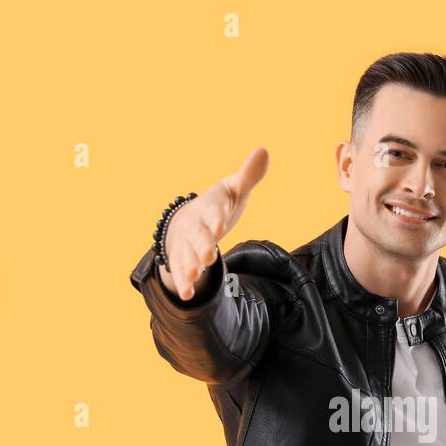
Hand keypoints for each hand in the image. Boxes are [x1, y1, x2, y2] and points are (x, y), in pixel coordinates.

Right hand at [164, 146, 269, 300]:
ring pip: (186, 255)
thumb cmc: (218, 206)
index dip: (215, 216)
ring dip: (189, 265)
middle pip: (197, 235)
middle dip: (202, 244)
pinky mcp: (182, 260)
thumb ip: (249, 176)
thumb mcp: (233, 190)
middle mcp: (195, 225)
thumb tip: (264, 150)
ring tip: (194, 275)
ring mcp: (186, 244)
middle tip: (210, 256)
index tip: (221, 224)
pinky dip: (184, 283)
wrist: (186, 221)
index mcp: (210, 206)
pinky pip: (181, 272)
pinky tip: (188, 294)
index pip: (212, 209)